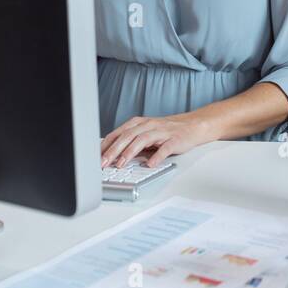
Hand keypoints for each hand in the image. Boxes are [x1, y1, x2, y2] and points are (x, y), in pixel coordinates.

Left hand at [100, 113, 216, 167]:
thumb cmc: (167, 131)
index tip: (94, 156)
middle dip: (113, 150)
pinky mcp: (174, 140)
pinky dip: (156, 156)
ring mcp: (162, 132)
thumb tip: (112, 155)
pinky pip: (164, 148)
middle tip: (103, 163)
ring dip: (129, 153)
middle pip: (127, 136)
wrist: (193, 125)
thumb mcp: (146, 133)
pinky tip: (149, 164)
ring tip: (120, 164)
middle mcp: (148, 125)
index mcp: (139, 123)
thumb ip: (131, 141)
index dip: (106, 145)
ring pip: (142, 140)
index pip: (118, 133)